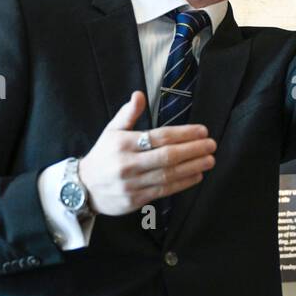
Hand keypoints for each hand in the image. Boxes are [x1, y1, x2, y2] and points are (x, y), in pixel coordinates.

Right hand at [78, 91, 216, 216]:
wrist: (83, 187)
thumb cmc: (103, 156)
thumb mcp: (111, 131)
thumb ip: (128, 114)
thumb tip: (138, 94)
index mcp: (123, 144)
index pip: (160, 137)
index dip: (184, 133)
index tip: (203, 131)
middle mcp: (128, 164)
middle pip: (167, 156)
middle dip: (193, 150)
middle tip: (212, 145)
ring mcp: (131, 184)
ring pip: (168, 174)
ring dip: (193, 167)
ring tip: (209, 159)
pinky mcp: (135, 200)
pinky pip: (164, 190)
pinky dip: (183, 183)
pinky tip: (196, 175)